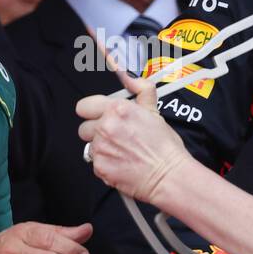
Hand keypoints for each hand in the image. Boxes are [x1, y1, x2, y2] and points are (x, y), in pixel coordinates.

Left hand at [76, 73, 190, 203]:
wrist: (168, 175)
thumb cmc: (164, 147)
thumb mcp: (154, 111)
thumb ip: (140, 89)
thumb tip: (131, 78)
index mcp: (116, 110)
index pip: (84, 106)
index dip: (91, 111)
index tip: (99, 117)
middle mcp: (105, 127)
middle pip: (84, 128)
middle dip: (97, 132)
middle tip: (116, 137)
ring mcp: (100, 148)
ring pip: (90, 147)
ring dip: (102, 149)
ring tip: (121, 151)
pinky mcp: (100, 167)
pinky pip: (95, 163)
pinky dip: (106, 164)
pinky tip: (121, 163)